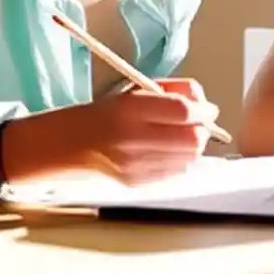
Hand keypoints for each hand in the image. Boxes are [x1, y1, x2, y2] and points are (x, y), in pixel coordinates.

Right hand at [1, 78, 220, 185]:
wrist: (66, 146)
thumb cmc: (102, 114)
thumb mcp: (133, 90)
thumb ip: (172, 91)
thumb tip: (203, 101)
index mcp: (130, 110)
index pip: (183, 112)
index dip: (203, 110)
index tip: (208, 108)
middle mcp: (133, 139)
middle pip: (191, 139)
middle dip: (201, 130)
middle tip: (198, 123)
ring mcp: (136, 165)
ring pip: (188, 158)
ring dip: (192, 146)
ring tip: (180, 136)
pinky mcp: (138, 183)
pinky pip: (175, 173)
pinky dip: (180, 161)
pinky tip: (167, 151)